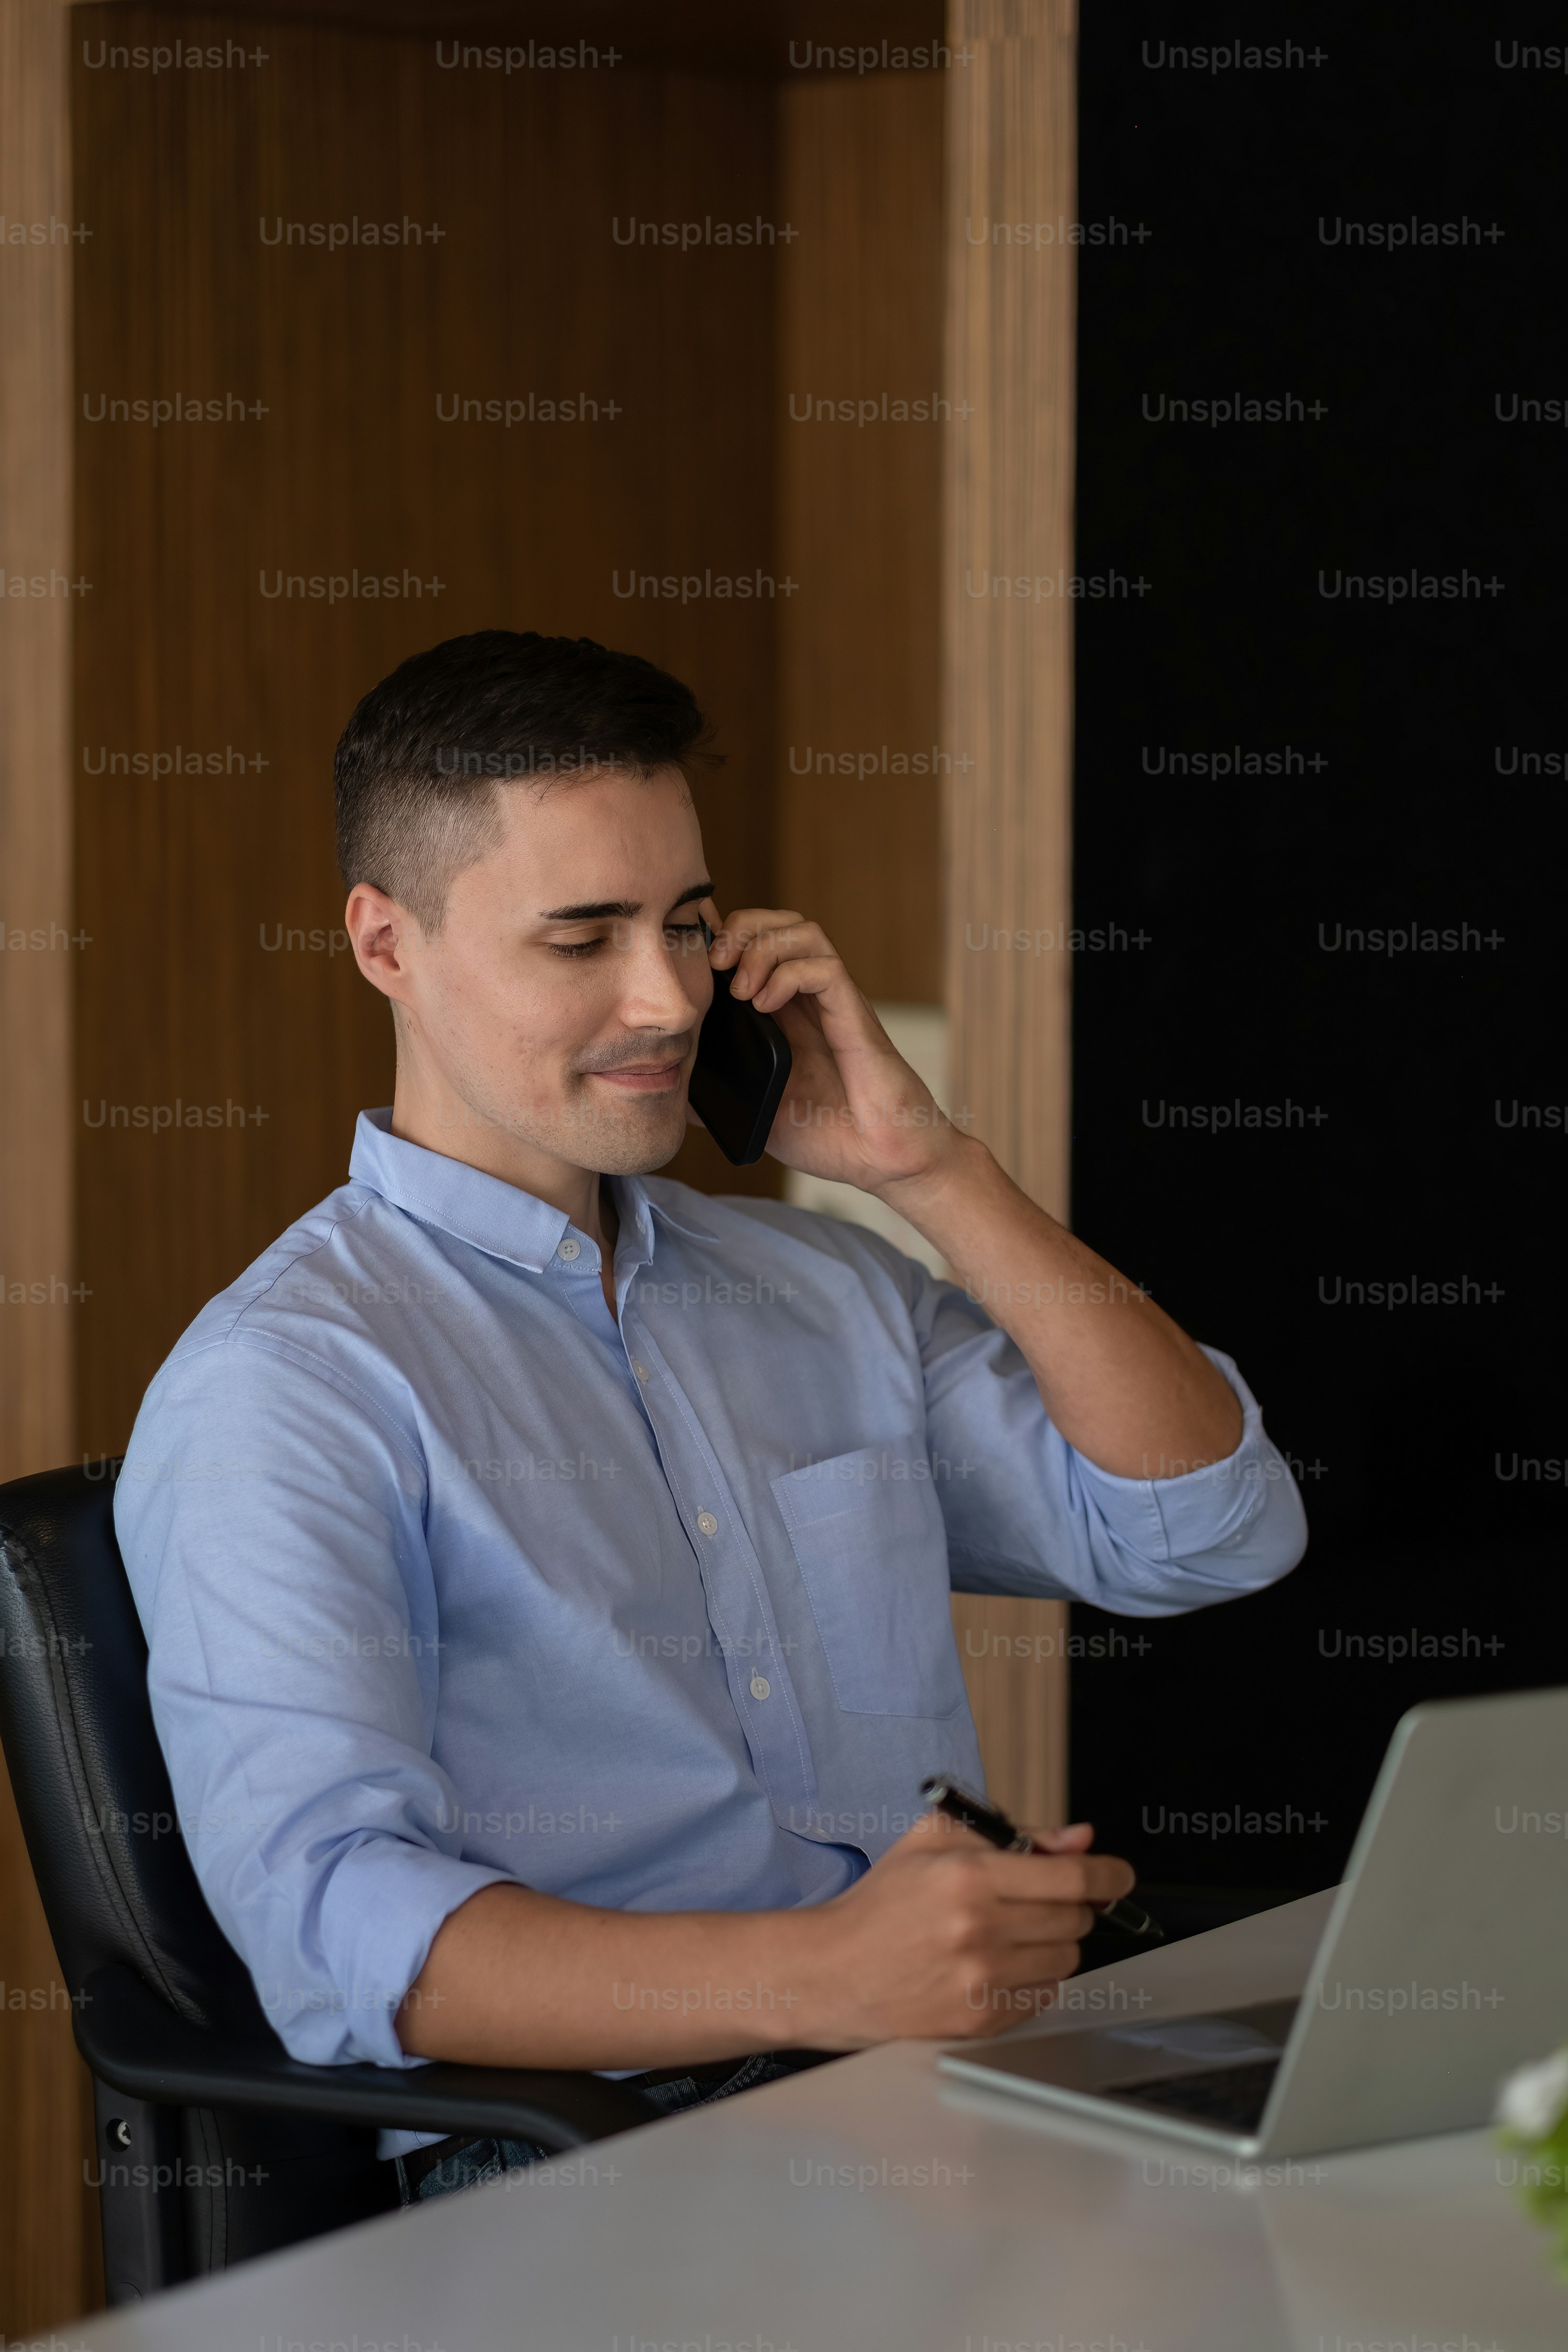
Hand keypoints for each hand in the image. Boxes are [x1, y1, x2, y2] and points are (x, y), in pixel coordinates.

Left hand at [695, 901, 965, 1195]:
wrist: (884, 1161)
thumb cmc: (832, 1136)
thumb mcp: (759, 1115)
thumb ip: (720, 1096)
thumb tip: (674, 1086)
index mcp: (787, 1013)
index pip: (757, 944)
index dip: (724, 939)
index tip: (693, 965)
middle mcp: (812, 999)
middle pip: (780, 921)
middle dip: (740, 929)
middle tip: (712, 966)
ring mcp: (835, 1004)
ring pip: (804, 931)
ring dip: (761, 946)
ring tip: (738, 989)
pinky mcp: (855, 1017)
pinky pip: (825, 968)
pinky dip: (787, 975)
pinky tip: (765, 1004)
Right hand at [794, 1812, 1135, 2045]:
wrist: (834, 1971)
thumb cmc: (883, 1902)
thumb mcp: (936, 1840)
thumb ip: (1012, 1831)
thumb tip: (1077, 1839)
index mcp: (970, 1876)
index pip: (1072, 1878)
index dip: (1109, 1875)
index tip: (1119, 1875)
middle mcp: (980, 1929)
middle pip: (1074, 1919)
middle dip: (1067, 1905)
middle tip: (1035, 1901)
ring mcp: (981, 1981)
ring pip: (1065, 1961)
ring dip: (1050, 1944)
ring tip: (1007, 1935)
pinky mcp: (980, 2021)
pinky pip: (1042, 1997)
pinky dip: (1031, 1980)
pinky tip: (993, 1966)